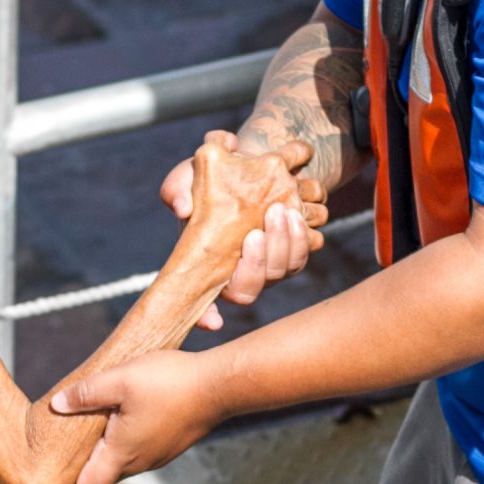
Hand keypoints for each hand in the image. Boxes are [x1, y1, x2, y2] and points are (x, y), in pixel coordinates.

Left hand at [46, 349, 217, 483]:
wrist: (219, 388)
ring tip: (81, 465)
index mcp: (121, 453)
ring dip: (100, 468)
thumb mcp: (120, 380)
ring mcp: (157, 454)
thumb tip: (56, 405)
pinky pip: (136, 454)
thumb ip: (86, 393)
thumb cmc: (170, 383)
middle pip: (102, 480)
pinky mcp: (169, 444)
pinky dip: (118, 454)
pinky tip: (114, 438)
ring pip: (120, 466)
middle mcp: (139, 461)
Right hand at [165, 132, 326, 326]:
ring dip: (285, 245)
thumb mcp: (186, 179)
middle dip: (258, 262)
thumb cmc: (210, 178)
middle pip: (253, 289)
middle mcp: (239, 273)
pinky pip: (306, 253)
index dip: (207, 317)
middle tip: (255, 231)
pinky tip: (295, 213)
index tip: (214, 321)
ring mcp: (270, 265)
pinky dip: (303, 237)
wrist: (248, 162)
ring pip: (285, 270)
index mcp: (206, 265)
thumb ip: (177, 191)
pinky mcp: (294, 249)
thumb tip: (182, 209)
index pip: (203, 304)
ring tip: (281, 210)